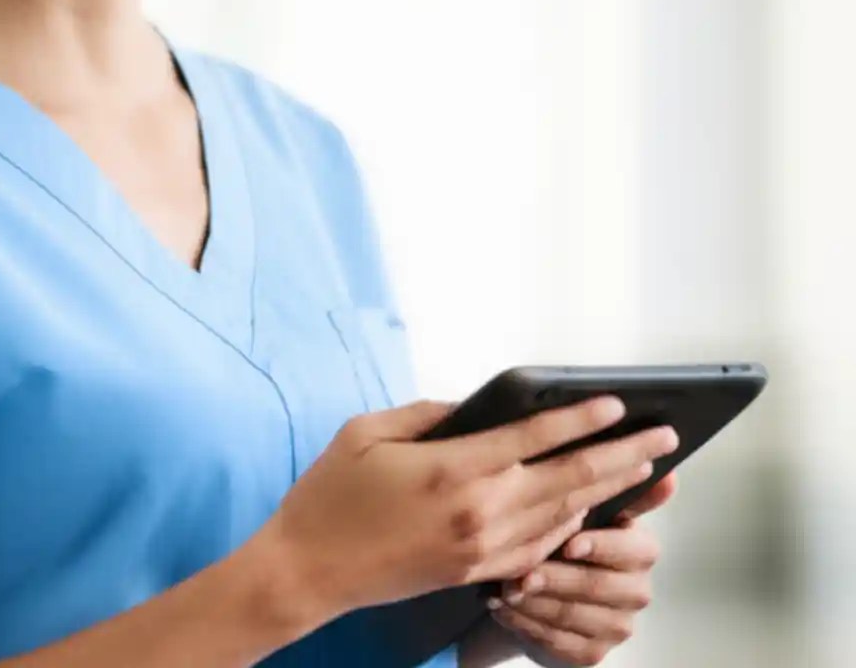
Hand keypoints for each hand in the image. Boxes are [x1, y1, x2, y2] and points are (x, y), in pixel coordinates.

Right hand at [256, 397, 678, 623]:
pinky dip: (571, 525)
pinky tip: (588, 510)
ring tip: (641, 469)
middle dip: (623, 455)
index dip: (581, 418)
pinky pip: (540, 546)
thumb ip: (425, 413)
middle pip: (568, 479)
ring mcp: (482, 547)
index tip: (617, 403)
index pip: (535, 437)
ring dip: (608, 491)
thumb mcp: (366, 433)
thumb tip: (469, 409)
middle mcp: (479, 510)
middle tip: (664, 437)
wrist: (310, 570)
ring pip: (563, 515)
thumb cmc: (330, 496)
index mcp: (453, 469)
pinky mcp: (476, 571)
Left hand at [488, 475, 678, 665]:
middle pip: (599, 586)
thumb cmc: (560, 541)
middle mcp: (637, 589)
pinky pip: (557, 641)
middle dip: (555, 579)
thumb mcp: (578, 508)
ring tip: (501, 588)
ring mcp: (617, 624)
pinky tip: (501, 609)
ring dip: (533, 602)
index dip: (602, 547)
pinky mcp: (593, 652)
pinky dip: (525, 623)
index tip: (570, 544)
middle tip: (519, 574)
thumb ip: (612, 487)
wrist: (542, 591)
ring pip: (573, 615)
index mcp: (640, 550)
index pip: (634, 550)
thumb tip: (666, 474)